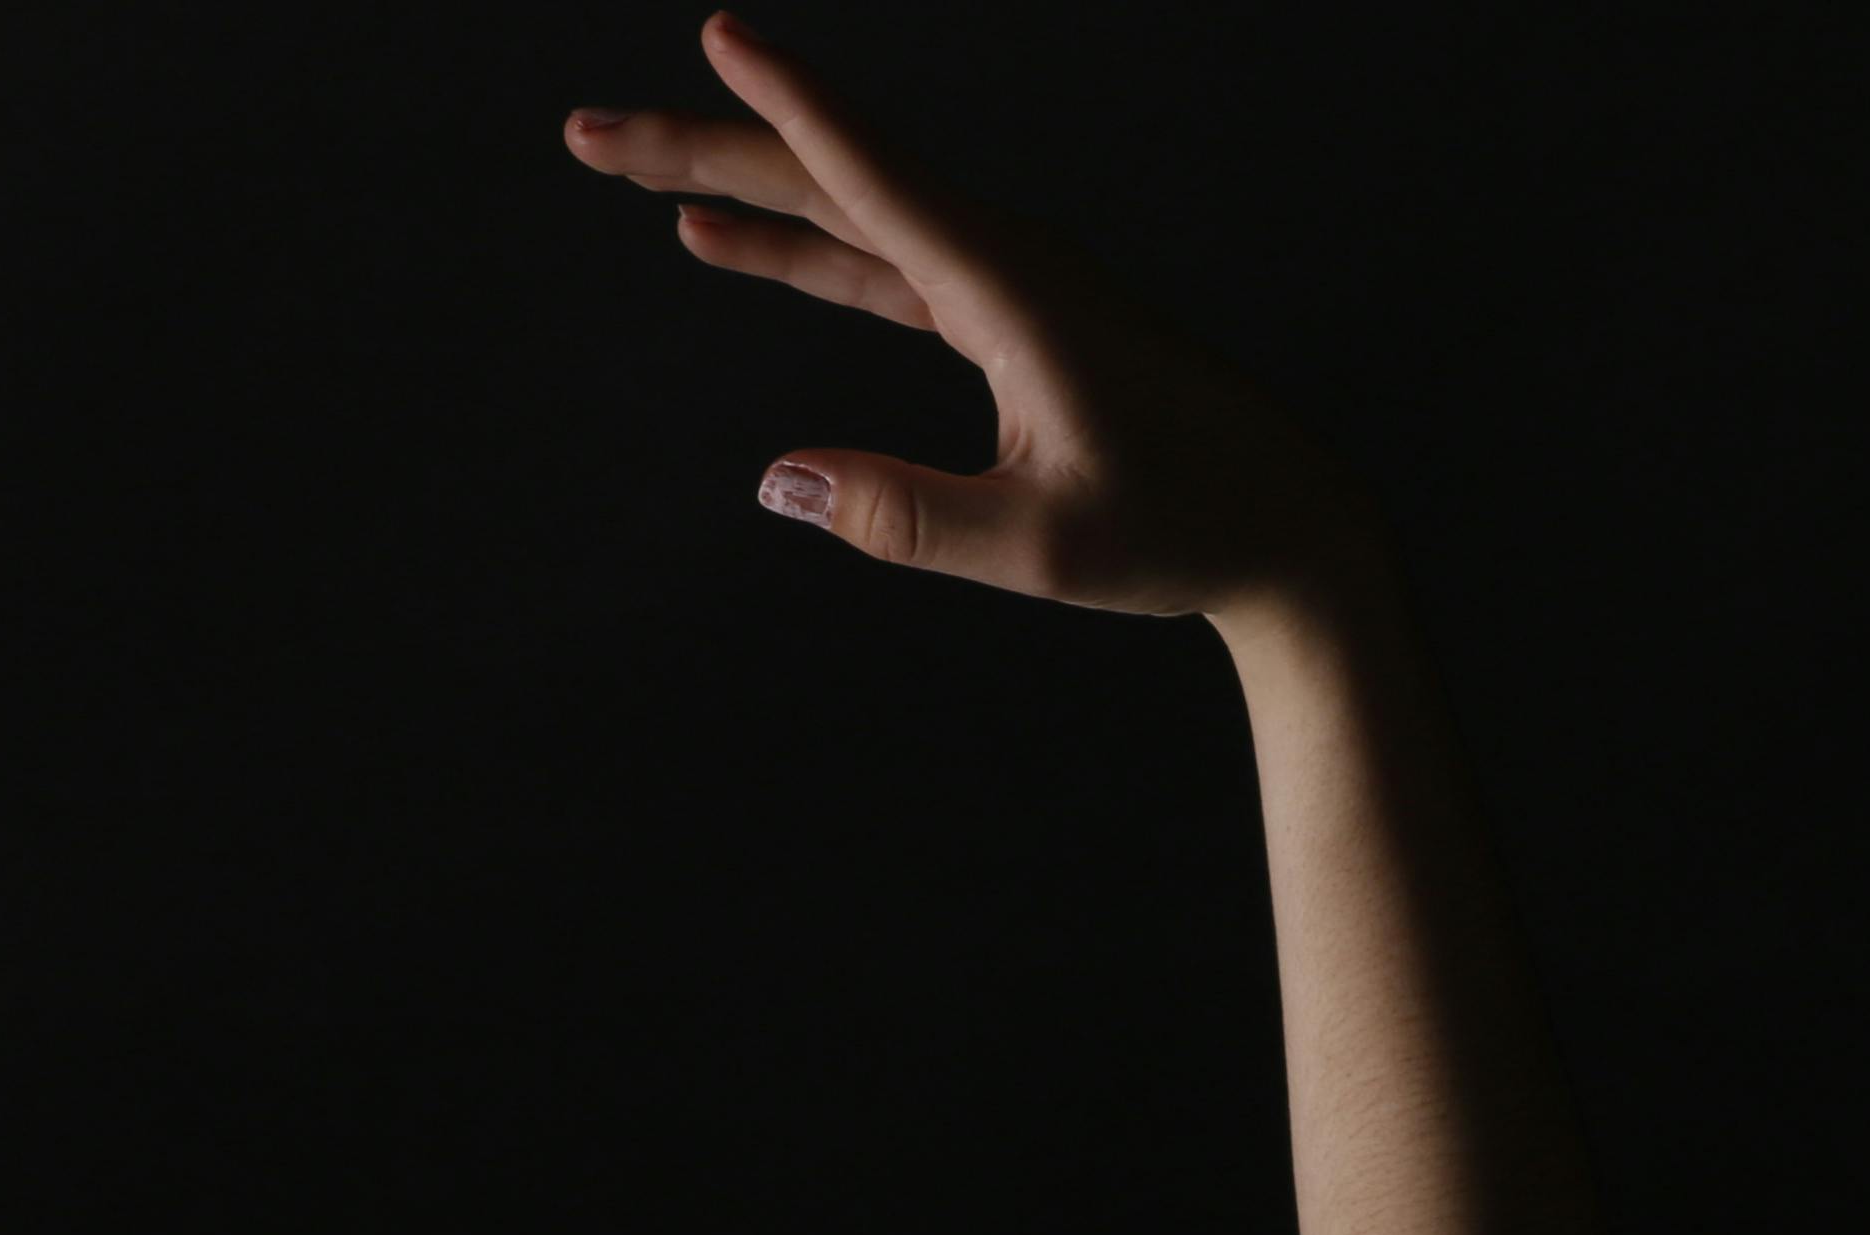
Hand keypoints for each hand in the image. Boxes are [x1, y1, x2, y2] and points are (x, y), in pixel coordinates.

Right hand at [565, 14, 1372, 624]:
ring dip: (736, 191)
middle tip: (588, 133)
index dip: (790, 108)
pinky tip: (723, 239)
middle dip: (708, 150)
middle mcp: (999, 262)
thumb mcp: (1039, 547)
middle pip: (830, 180)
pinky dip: (796, 245)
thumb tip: (778, 482)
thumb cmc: (1177, 530)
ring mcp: (998, 284)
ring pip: (843, 213)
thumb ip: (908, 518)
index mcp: (1008, 291)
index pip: (876, 180)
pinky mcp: (997, 318)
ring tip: (632, 175)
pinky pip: (873, 261)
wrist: (1280, 522)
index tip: (719, 36)